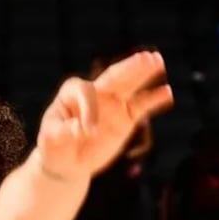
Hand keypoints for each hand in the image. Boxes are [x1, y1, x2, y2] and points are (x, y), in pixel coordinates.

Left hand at [37, 51, 172, 180]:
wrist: (66, 162)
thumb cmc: (54, 146)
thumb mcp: (51, 139)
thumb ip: (65, 132)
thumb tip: (83, 129)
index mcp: (73, 93)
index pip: (86, 92)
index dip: (88, 108)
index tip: (86, 130)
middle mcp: (96, 94)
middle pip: (114, 77)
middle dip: (129, 67)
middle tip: (145, 57)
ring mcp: (113, 105)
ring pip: (130, 86)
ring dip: (144, 73)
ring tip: (157, 60)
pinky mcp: (126, 119)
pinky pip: (142, 107)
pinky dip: (154, 100)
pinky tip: (166, 92)